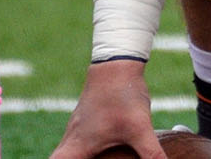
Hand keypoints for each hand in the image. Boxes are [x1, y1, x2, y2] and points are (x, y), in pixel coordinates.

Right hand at [48, 61, 163, 158]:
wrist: (117, 62)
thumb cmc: (122, 94)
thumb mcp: (140, 128)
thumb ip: (152, 153)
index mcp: (79, 144)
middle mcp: (73, 136)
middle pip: (58, 157)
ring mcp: (78, 126)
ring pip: (68, 149)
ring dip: (76, 157)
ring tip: (96, 158)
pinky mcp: (87, 119)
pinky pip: (78, 140)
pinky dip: (83, 149)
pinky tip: (100, 149)